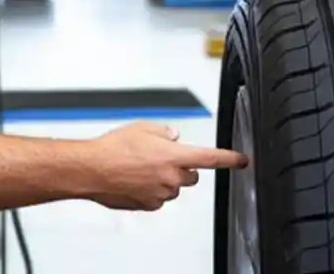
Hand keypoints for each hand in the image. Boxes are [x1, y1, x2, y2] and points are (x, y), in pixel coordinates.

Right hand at [81, 121, 247, 210]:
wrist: (92, 169)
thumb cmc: (113, 148)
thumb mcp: (142, 128)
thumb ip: (164, 132)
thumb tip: (173, 137)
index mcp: (174, 155)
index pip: (211, 158)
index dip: (229, 159)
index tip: (241, 160)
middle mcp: (171, 177)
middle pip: (192, 176)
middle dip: (183, 168)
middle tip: (163, 159)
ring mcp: (161, 194)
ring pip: (174, 188)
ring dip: (165, 179)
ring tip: (141, 169)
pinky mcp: (149, 205)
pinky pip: (158, 198)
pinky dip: (152, 190)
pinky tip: (135, 180)